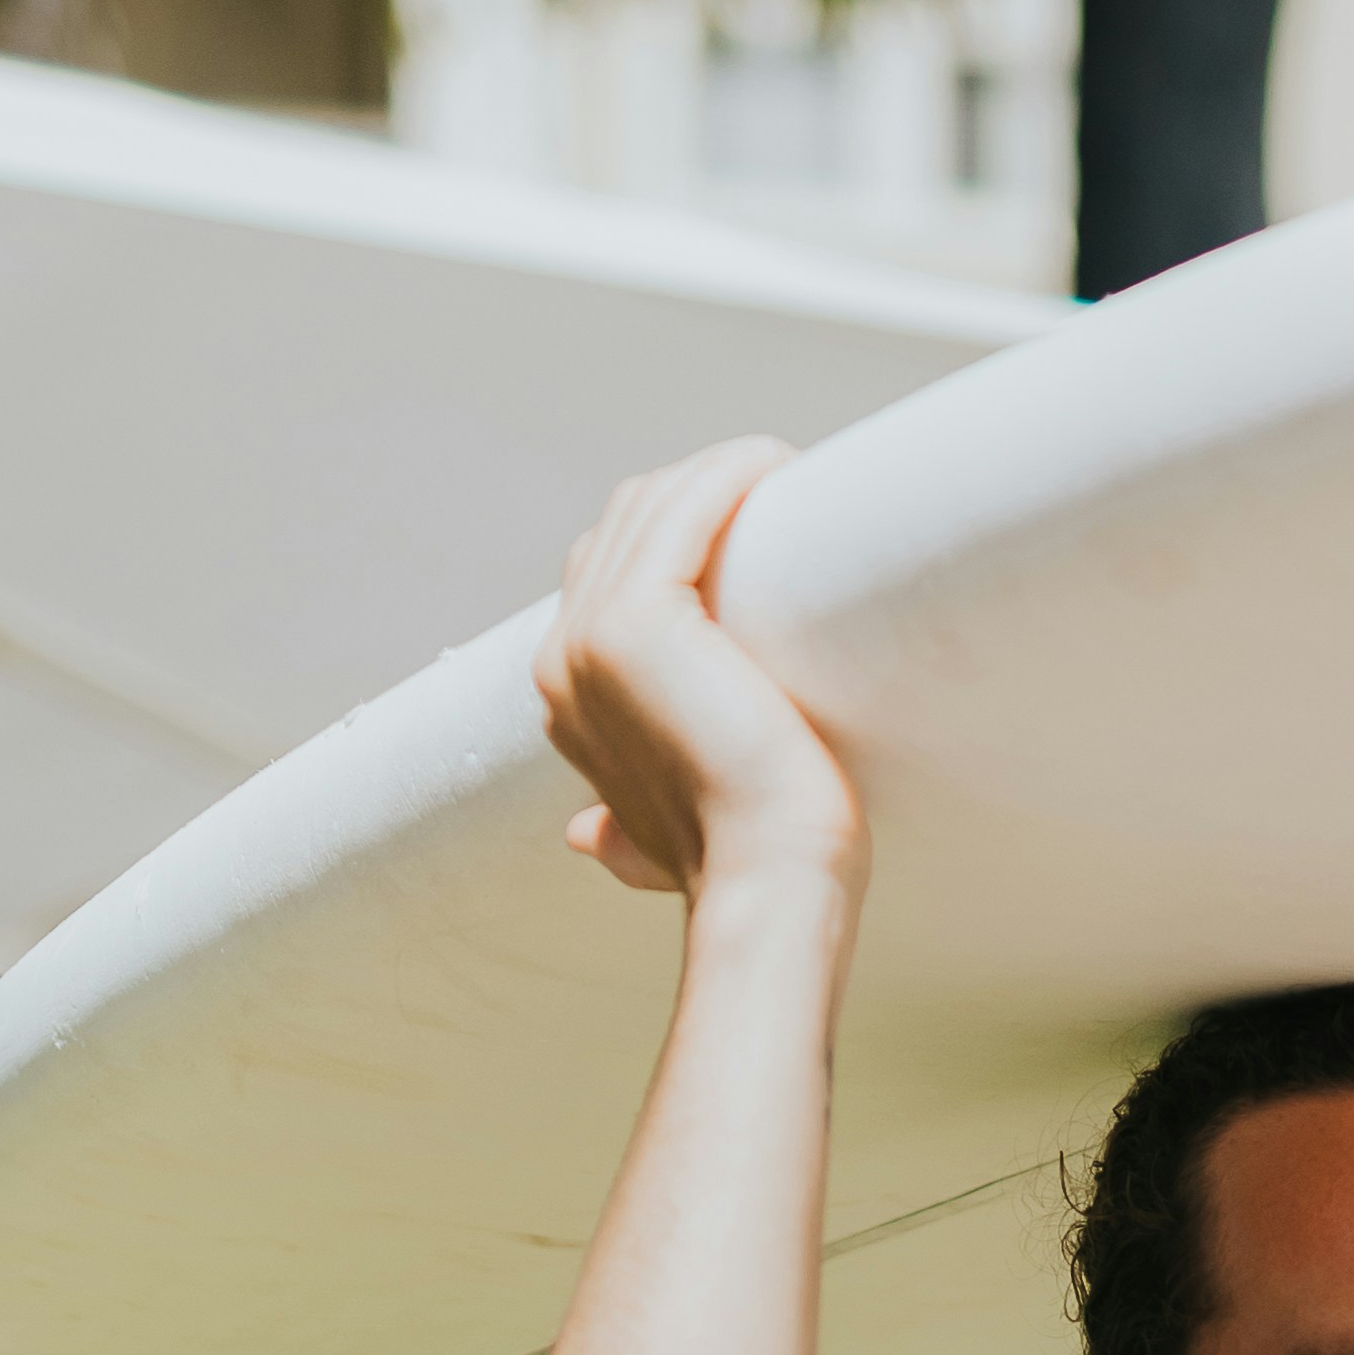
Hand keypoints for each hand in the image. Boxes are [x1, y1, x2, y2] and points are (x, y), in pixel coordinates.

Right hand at [534, 443, 866, 915]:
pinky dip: (728, 474)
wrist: (768, 887)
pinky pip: (683, 509)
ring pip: (653, 503)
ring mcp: (590, 637)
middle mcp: (562, 658)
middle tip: (787, 490)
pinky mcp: (636, 623)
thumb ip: (617, 831)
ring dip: (722, 472)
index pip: (611, 563)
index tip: (762, 523)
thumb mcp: (657, 840)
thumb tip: (585, 836)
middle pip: (629, 519)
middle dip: (705, 489)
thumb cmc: (742, 867)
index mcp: (568, 694)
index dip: (684, 527)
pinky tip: (776, 467)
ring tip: (791, 474)